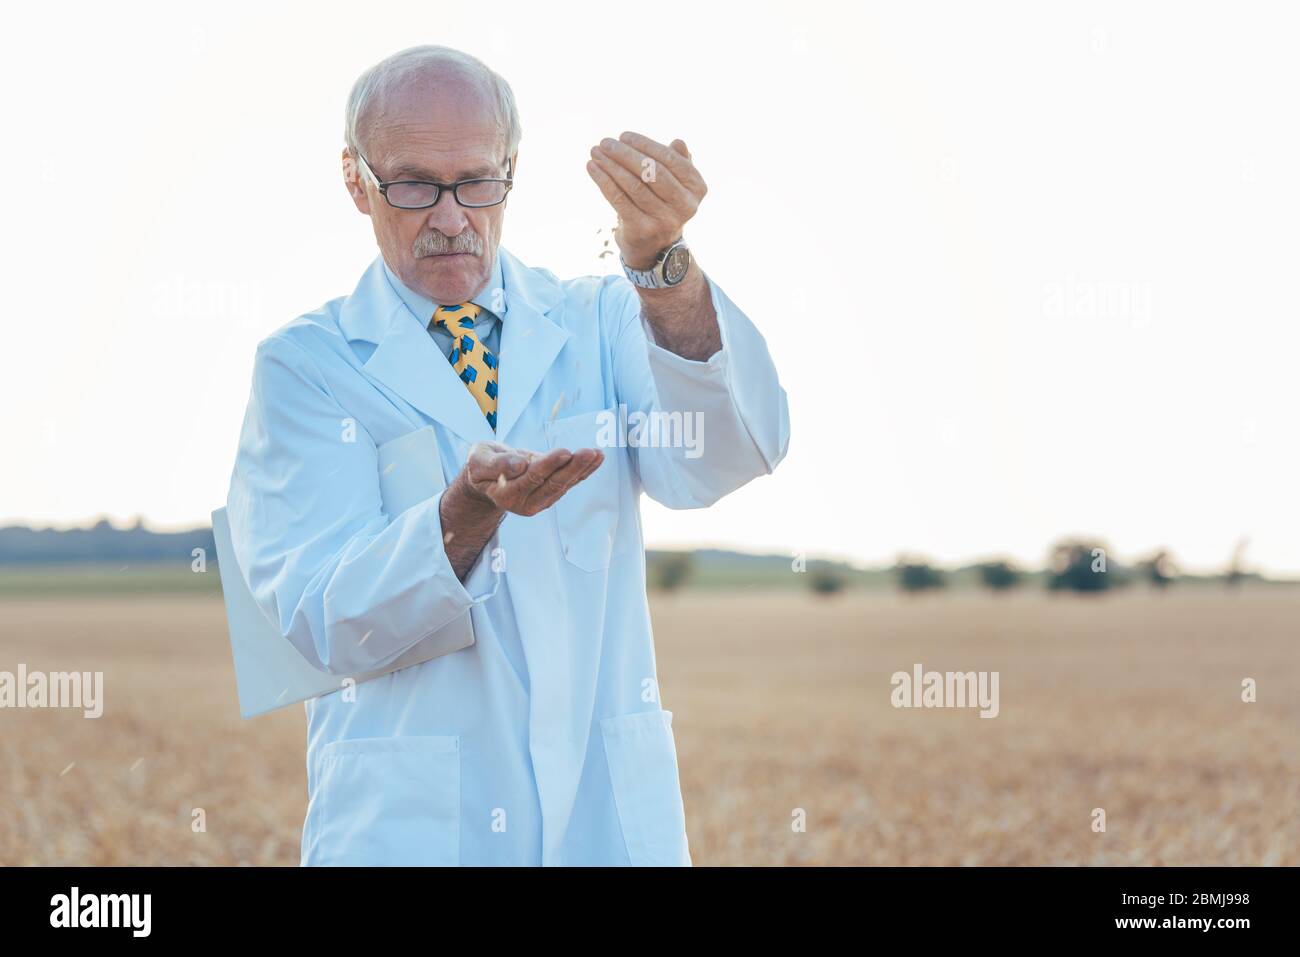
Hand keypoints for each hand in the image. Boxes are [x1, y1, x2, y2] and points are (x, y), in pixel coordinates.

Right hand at [460, 441, 604, 516]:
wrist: (487, 476)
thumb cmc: (481, 465)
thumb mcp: (479, 460)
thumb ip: (496, 464)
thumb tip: (518, 465)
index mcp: (507, 495)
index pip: (531, 478)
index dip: (548, 465)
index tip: (564, 452)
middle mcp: (526, 502)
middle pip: (553, 484)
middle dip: (572, 468)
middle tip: (588, 453)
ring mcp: (541, 500)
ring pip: (564, 483)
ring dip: (582, 468)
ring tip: (597, 453)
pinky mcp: (551, 492)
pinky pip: (570, 481)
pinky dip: (585, 470)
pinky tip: (598, 458)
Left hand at [586, 132, 707, 269]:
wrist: (655, 246)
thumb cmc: (662, 202)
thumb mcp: (675, 183)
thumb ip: (678, 161)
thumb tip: (679, 142)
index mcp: (696, 188)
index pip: (670, 159)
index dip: (645, 145)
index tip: (623, 136)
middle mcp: (685, 206)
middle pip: (652, 172)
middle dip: (625, 154)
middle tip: (605, 142)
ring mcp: (665, 220)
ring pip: (633, 185)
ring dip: (610, 165)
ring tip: (595, 152)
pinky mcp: (643, 230)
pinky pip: (619, 200)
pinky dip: (603, 181)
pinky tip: (592, 167)